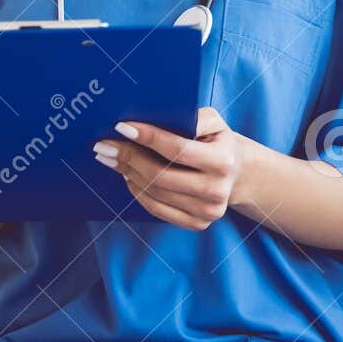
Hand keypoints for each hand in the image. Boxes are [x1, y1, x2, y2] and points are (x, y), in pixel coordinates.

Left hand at [96, 107, 244, 230]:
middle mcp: (217, 189)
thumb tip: (154, 118)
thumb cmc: (217, 141)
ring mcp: (208, 211)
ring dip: (128, 174)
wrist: (237, 173)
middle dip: (129, 158)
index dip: (147, 138)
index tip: (121, 127)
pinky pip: (157, 209)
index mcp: (223, 160)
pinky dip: (137, 192)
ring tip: (111, 158)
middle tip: (105, 146)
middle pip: (161, 175)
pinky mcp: (198, 224)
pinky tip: (128, 177)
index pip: (177, 150)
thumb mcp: (214, 122)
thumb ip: (192, 117)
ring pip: (155, 193)